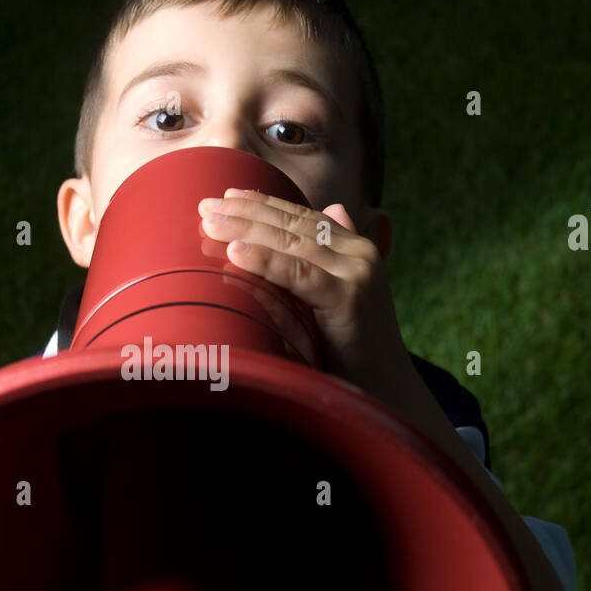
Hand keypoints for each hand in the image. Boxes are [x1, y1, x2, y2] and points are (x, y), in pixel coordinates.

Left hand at [198, 187, 412, 399]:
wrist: (386, 392)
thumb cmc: (353, 352)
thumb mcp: (337, 300)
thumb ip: (330, 259)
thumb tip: (334, 209)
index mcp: (355, 248)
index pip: (301, 217)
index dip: (263, 204)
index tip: (225, 198)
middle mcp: (359, 254)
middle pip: (293, 224)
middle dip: (246, 212)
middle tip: (204, 206)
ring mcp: (357, 273)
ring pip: (292, 243)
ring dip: (246, 229)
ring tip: (209, 223)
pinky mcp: (349, 299)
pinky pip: (299, 274)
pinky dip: (265, 261)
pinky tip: (235, 252)